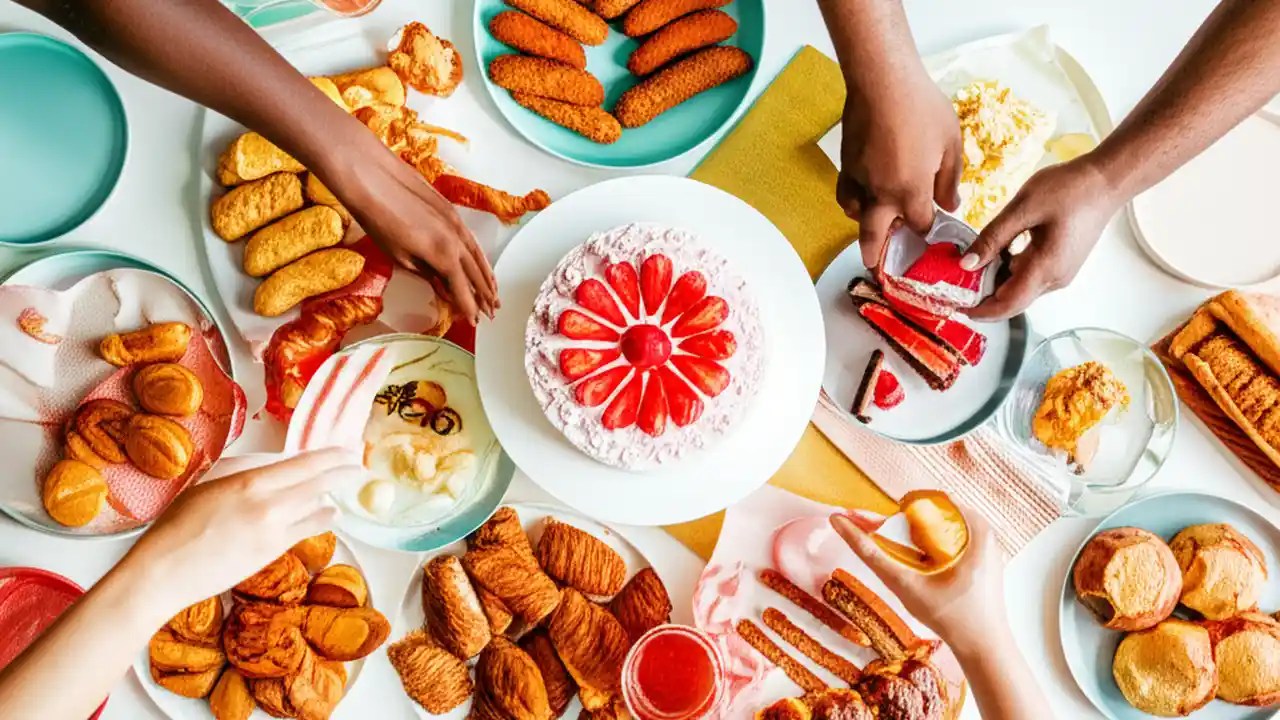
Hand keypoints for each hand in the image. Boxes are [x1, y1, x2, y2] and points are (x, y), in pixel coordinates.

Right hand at [121, 449, 364, 614]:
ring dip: (333, 496)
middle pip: (318, 482)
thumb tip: (274, 462)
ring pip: (316, 508)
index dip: (330, 455)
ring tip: (345, 487)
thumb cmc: (176, 525)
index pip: (304, 463)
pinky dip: (321, 519)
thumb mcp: (208, 484)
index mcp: (250, 482)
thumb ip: (243, 469)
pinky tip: (329, 514)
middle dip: (343, 472)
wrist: (164, 573)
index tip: (345, 449)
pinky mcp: (272, 554)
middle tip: (358, 465)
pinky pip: (306, 531)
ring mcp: (274, 532)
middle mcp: (269, 505)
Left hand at [324, 135, 498, 324]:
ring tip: (494, 293)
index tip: (475, 322)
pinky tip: (479, 263)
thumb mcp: (400, 256)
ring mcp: (457, 223)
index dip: (469, 307)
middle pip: (476, 273)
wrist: (371, 177)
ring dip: (487, 276)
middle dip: (485, 295)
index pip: (463, 289)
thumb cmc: (378, 219)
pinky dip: (479, 257)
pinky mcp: (451, 212)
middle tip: (492, 313)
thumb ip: (427, 273)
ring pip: (478, 256)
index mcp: (444, 255)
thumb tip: (444, 288)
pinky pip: (471, 241)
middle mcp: (457, 240)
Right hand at [830, 506, 1006, 647]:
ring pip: (949, 528)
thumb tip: (838, 521)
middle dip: (911, 522)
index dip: (906, 507)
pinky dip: (936, 546)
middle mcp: (988, 534)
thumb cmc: (949, 618)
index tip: (888, 525)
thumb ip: (871, 553)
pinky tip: (921, 565)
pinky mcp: (987, 564)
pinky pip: (958, 542)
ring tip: (903, 553)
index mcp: (977, 529)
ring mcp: (990, 549)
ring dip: (922, 534)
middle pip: (941, 512)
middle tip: (891, 541)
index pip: (935, 498)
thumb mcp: (906, 583)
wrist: (984, 650)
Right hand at [838, 74, 962, 269]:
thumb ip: (950, 180)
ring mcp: (858, 178)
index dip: (926, 227)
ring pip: (855, 212)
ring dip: (863, 222)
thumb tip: (950, 204)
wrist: (882, 80)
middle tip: (874, 266)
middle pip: (874, 235)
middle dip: (874, 255)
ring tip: (871, 222)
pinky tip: (861, 191)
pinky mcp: (845, 162)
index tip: (932, 224)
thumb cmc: (922, 108)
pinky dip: (853, 198)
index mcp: (910, 191)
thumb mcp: (951, 144)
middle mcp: (881, 192)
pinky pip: (845, 190)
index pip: (918, 224)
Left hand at [962, 157, 1121, 320]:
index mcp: (1047, 268)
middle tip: (955, 282)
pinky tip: (997, 251)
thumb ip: (993, 237)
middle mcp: (1056, 278)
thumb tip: (967, 263)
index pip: (1008, 304)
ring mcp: (1060, 272)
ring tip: (972, 262)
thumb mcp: (1024, 208)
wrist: (1107, 180)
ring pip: (1020, 288)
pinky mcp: (1061, 263)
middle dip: (982, 296)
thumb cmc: (1072, 188)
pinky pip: (1029, 276)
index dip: (980, 311)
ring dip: (995, 281)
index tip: (956, 306)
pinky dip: (1008, 270)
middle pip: (1012, 300)